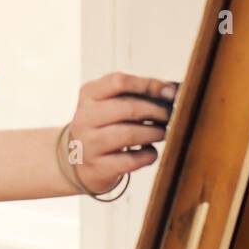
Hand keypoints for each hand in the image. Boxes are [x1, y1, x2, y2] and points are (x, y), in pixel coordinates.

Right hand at [67, 71, 176, 193]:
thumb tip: (171, 90)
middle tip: (168, 115)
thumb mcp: (109, 103)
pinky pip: (130, 160)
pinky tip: (150, 151)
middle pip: (127, 108)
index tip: (169, 92)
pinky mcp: (99, 167)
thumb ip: (136, 94)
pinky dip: (147, 155)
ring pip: (128, 135)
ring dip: (153, 133)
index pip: (118, 82)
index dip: (148, 85)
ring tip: (161, 133)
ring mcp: (89, 144)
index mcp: (89, 95)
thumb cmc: (104, 125)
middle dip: (155, 111)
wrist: (76, 160)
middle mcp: (85, 118)